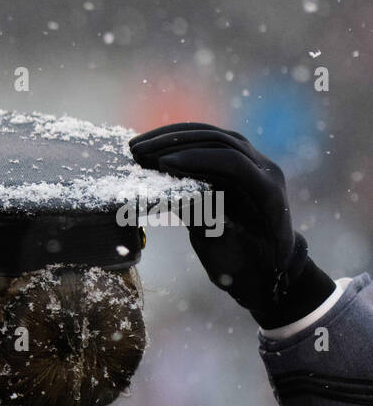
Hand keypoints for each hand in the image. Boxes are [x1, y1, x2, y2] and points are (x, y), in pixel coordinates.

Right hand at [129, 122, 333, 328]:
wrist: (268, 268)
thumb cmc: (245, 267)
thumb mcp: (221, 250)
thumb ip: (201, 219)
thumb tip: (169, 193)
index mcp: (267, 194)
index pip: (232, 162)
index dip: (196, 160)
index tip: (162, 164)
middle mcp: (266, 171)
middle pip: (222, 142)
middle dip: (177, 143)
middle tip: (140, 152)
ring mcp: (255, 164)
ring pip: (215, 137)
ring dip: (175, 137)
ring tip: (138, 147)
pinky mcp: (240, 164)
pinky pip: (211, 144)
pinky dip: (181, 142)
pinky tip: (153, 146)